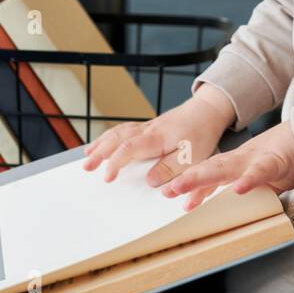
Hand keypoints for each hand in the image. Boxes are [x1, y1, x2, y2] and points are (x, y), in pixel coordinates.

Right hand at [81, 84, 236, 187]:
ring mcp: (146, 126)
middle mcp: (148, 130)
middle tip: (87, 167)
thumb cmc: (201, 134)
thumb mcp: (193, 157)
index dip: (116, 162)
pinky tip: (102, 144)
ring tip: (87, 156)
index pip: (129, 148)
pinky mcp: (147, 126)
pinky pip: (122, 129)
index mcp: (158, 137)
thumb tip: (150, 181)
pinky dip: (108, 137)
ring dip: (101, 143)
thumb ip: (171, 169)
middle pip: (117, 138)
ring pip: (117, 132)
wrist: (206, 111)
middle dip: (100, 152)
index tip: (107, 177)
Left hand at [161, 121, 293, 211]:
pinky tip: (238, 188)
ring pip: (225, 168)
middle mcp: (240, 160)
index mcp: (236, 165)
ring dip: (202, 178)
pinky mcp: (274, 161)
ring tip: (184, 186)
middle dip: (187, 181)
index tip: (170, 194)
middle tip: (166, 190)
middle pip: (209, 170)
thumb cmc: (284, 158)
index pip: (209, 176)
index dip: (190, 185)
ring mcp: (254, 159)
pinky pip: (260, 171)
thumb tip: (235, 209)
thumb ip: (247, 191)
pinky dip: (249, 179)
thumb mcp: (261, 178)